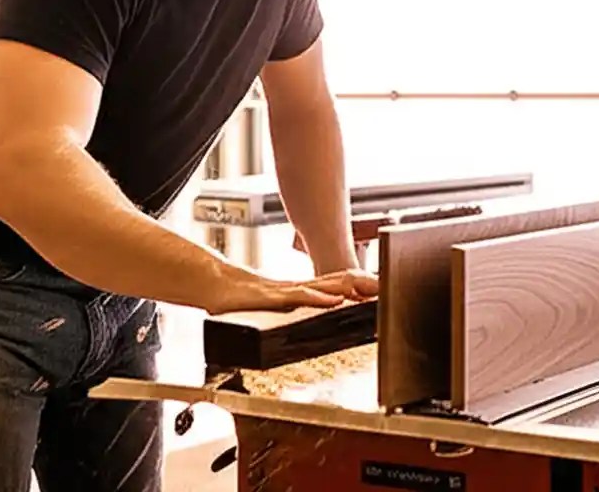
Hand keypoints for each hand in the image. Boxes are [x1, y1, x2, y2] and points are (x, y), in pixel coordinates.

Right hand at [208, 268, 378, 314]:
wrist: (214, 286)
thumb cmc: (240, 299)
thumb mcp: (272, 307)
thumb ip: (289, 310)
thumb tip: (308, 315)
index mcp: (300, 293)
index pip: (336, 287)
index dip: (359, 288)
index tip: (380, 291)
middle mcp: (297, 289)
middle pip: (336, 283)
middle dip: (361, 286)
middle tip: (384, 288)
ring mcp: (286, 291)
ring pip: (323, 287)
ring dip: (346, 289)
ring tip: (367, 292)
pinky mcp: (272, 296)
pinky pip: (299, 296)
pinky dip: (318, 298)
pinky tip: (334, 300)